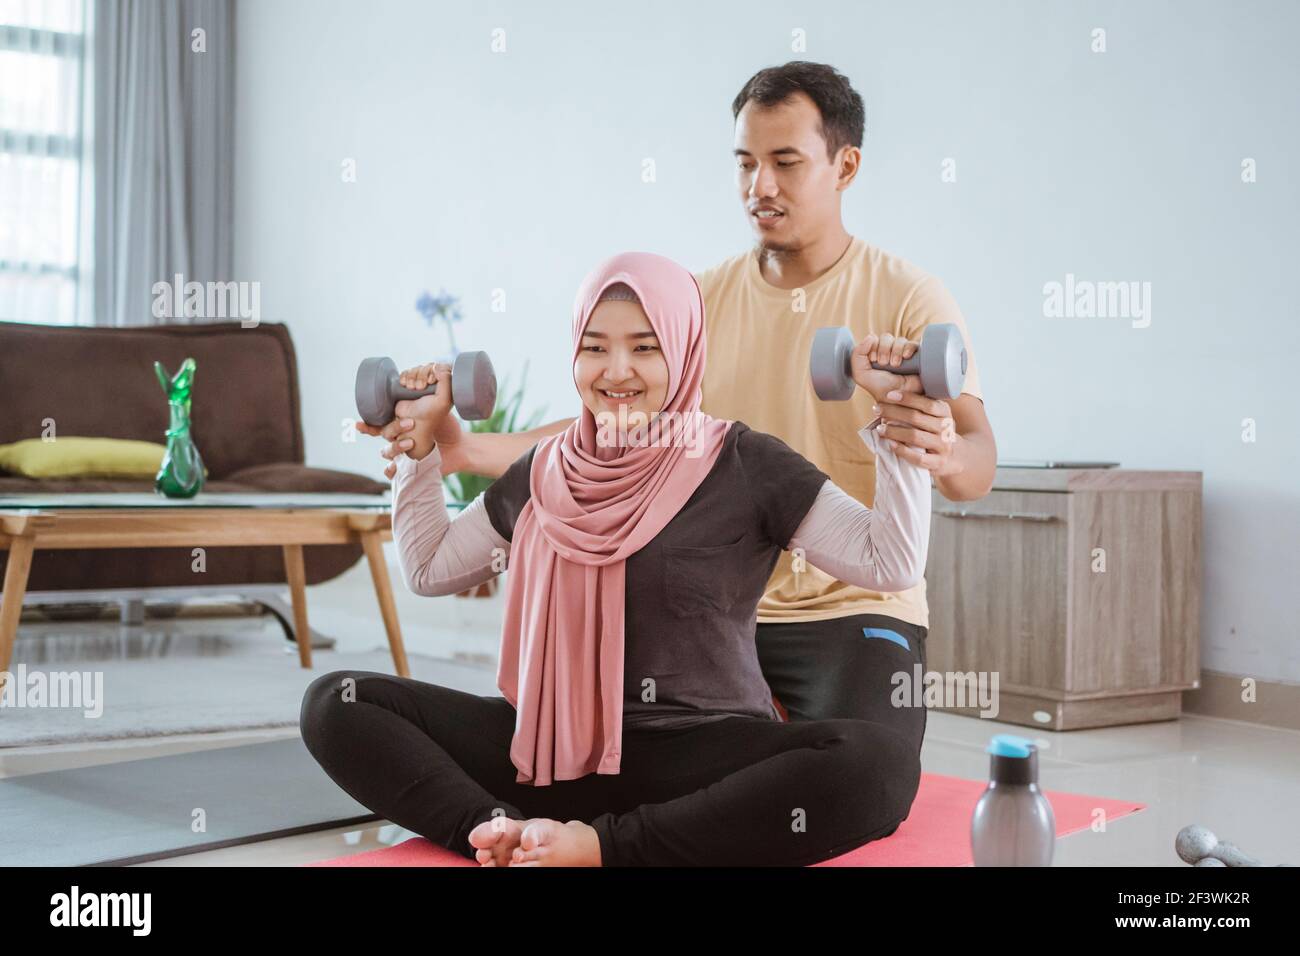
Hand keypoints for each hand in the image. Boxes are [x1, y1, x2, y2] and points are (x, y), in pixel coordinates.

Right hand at [353, 362, 462, 478]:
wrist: (459, 448)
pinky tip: (393, 468)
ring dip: (395, 445)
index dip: (393, 405)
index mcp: (400, 418)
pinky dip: (390, 471)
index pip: (381, 414)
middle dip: (394, 426)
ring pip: (386, 451)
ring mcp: (402, 451)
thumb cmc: (448, 425)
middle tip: (411, 421)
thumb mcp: (446, 401)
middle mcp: (397, 434)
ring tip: (411, 439)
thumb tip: (437, 366)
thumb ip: (443, 381)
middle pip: (381, 431)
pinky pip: (391, 472)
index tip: (411, 395)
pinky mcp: (409, 467)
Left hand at [850, 333, 925, 403]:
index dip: (872, 347)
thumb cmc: (881, 389)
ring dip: (895, 351)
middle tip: (884, 363)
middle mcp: (889, 353)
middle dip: (883, 349)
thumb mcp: (860, 374)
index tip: (873, 361)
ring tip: (895, 365)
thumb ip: (857, 355)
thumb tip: (870, 336)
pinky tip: (906, 357)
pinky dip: (907, 348)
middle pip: (885, 337)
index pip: (873, 339)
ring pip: (899, 339)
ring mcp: (903, 354)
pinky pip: (912, 343)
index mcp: (875, 355)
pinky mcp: (916, 356)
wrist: (900, 398)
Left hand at [872, 386, 961, 477]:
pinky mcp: (937, 463)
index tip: (889, 395)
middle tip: (877, 409)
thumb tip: (892, 395)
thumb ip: (920, 406)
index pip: (926, 403)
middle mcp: (945, 428)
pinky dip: (902, 450)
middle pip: (917, 418)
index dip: (907, 398)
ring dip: (894, 431)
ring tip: (880, 429)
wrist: (956, 456)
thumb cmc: (937, 431)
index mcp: (944, 412)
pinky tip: (890, 444)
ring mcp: (943, 446)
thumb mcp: (936, 416)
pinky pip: (917, 457)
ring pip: (915, 436)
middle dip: (893, 412)